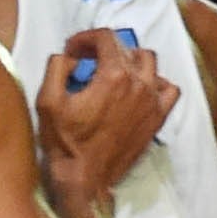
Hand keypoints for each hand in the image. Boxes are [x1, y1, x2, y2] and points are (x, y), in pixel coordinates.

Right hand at [32, 33, 173, 205]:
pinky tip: (139, 89)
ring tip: (113, 71)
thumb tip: (71, 57)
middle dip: (104, 48)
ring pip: (150, 63)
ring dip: (130, 60)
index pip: (106, 37)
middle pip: (127, 47)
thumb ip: (58, 67)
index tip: (73, 49)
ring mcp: (152, 102)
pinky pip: (169, 89)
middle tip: (87, 61)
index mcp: (113, 76)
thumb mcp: (47, 101)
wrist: (85, 180)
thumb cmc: (65, 143)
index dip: (85, 37)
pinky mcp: (157, 118)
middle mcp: (138, 84)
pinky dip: (156, 82)